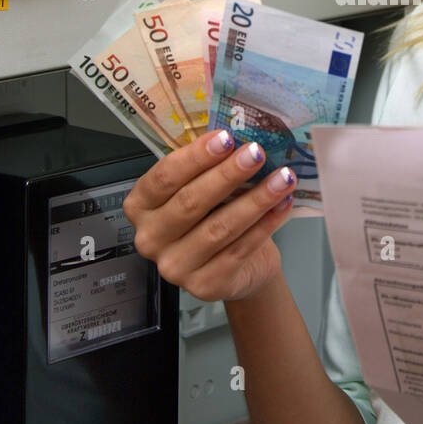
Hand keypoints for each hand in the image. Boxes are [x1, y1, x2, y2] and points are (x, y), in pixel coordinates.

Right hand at [123, 128, 296, 302]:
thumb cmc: (215, 217)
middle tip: (256, 153)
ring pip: (219, 227)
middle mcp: (150, 238)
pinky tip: (281, 205)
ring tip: (281, 178)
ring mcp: (174, 266)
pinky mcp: (203, 285)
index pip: (163, 178)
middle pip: (190, 202)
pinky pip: (239, 250)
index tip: (225, 137)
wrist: (239, 267)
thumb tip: (235, 138)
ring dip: (255, 199)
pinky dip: (265, 225)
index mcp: (141, 206)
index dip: (195, 157)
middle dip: (228, 175)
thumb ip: (208, 167)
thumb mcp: (203, 188)